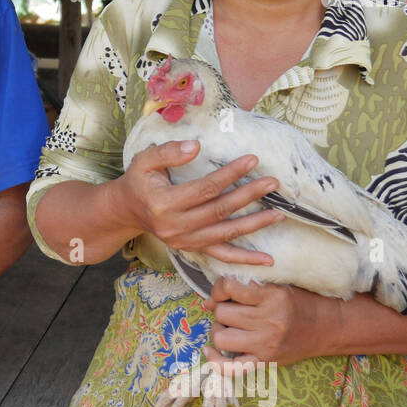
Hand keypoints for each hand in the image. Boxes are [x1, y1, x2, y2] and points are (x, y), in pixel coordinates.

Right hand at [119, 141, 285, 265]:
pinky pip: (221, 255)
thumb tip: (196, 146)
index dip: (230, 174)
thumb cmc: (139, 180)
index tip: (252, 160)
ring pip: (225, 233)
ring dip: (254, 224)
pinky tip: (267, 260)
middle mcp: (175, 226)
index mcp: (164, 203)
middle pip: (220, 210)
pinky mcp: (191, 249)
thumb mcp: (145, 160)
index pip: (206, 188)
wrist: (127, 210)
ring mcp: (184, 241)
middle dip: (249, 196)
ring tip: (278, 214)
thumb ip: (168, 151)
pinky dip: (244, 259)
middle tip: (272, 183)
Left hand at [200, 276, 335, 368]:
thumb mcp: (278, 286)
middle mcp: (269, 321)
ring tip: (231, 328)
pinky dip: (216, 361)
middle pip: (222, 314)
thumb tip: (208, 302)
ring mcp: (267, 344)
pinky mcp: (266, 362)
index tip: (224, 292)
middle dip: (222, 310)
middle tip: (233, 312)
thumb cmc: (300, 303)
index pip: (228, 287)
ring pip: (221, 338)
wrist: (329, 327)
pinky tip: (210, 352)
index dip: (219, 288)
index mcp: (272, 296)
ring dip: (220, 332)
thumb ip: (245, 288)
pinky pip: (231, 368)